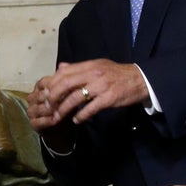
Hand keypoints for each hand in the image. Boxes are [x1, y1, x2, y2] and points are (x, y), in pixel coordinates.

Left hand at [30, 59, 147, 126]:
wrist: (140, 79)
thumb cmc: (116, 73)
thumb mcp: (97, 65)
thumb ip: (78, 68)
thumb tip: (60, 68)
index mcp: (89, 65)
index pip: (64, 73)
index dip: (52, 83)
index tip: (45, 93)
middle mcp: (93, 74)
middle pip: (65, 84)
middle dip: (53, 96)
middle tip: (48, 107)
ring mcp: (101, 86)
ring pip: (75, 97)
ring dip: (64, 109)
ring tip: (58, 117)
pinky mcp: (109, 99)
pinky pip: (90, 108)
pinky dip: (81, 115)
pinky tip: (76, 120)